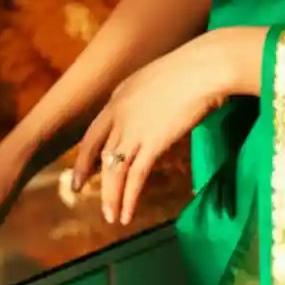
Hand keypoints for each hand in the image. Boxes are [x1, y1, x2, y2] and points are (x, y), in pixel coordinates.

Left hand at [72, 36, 233, 225]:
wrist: (203, 68)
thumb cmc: (192, 69)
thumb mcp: (158, 80)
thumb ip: (148, 100)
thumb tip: (154, 114)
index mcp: (118, 97)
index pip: (94, 132)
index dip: (85, 154)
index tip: (80, 169)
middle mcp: (119, 114)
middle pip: (99, 153)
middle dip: (88, 175)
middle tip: (80, 191)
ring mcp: (134, 129)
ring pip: (114, 170)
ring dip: (111, 196)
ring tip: (111, 216)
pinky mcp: (152, 143)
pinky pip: (135, 177)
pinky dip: (129, 198)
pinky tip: (126, 214)